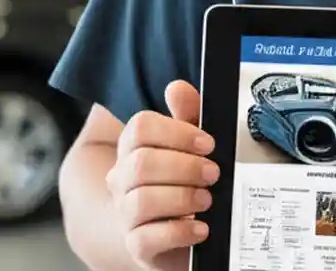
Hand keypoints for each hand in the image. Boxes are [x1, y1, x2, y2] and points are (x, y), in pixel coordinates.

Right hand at [107, 80, 219, 270]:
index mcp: (132, 149)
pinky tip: (200, 228)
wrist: (166, 232)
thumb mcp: (189, 146)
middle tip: (213, 173)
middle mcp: (122, 181)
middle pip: (141, 163)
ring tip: (207, 200)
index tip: (208, 143)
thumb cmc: (179, 183)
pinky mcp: (137, 246)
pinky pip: (147, 239)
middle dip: (185, 167)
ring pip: (142, 200)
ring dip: (183, 198)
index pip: (140, 128)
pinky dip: (180, 232)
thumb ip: (187, 115)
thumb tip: (177, 88)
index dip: (177, 132)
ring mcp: (126, 215)